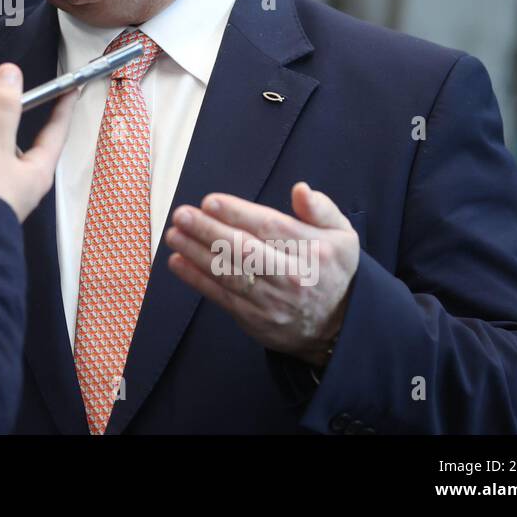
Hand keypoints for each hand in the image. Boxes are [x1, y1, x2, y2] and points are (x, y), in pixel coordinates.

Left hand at [164, 182, 359, 366]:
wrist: (339, 327)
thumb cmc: (333, 270)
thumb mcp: (342, 236)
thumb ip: (321, 209)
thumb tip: (301, 189)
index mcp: (312, 251)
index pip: (269, 228)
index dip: (236, 213)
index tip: (210, 202)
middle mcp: (292, 276)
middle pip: (244, 250)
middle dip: (208, 231)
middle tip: (182, 215)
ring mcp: (272, 301)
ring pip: (228, 274)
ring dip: (195, 253)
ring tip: (173, 234)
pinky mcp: (255, 320)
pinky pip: (221, 297)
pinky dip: (196, 280)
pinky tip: (177, 262)